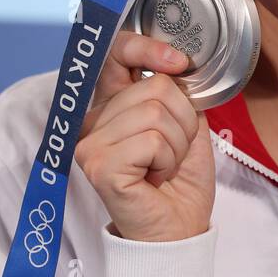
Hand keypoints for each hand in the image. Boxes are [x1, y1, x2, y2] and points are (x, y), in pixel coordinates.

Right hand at [74, 31, 215, 242]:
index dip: (146, 47)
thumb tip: (176, 63)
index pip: (117, 54)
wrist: (180, 229)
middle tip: (173, 152)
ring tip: (164, 166)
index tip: (178, 62)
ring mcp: (90, 144)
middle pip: (154, 87)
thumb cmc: (181, 181)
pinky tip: (154, 178)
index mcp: (112, 106)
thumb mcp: (187, 125)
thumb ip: (176, 92)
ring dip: (177, 143)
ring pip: (155, 112)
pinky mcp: (99, 165)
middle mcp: (93, 122)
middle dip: (182, 120)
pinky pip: (151, 140)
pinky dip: (167, 159)